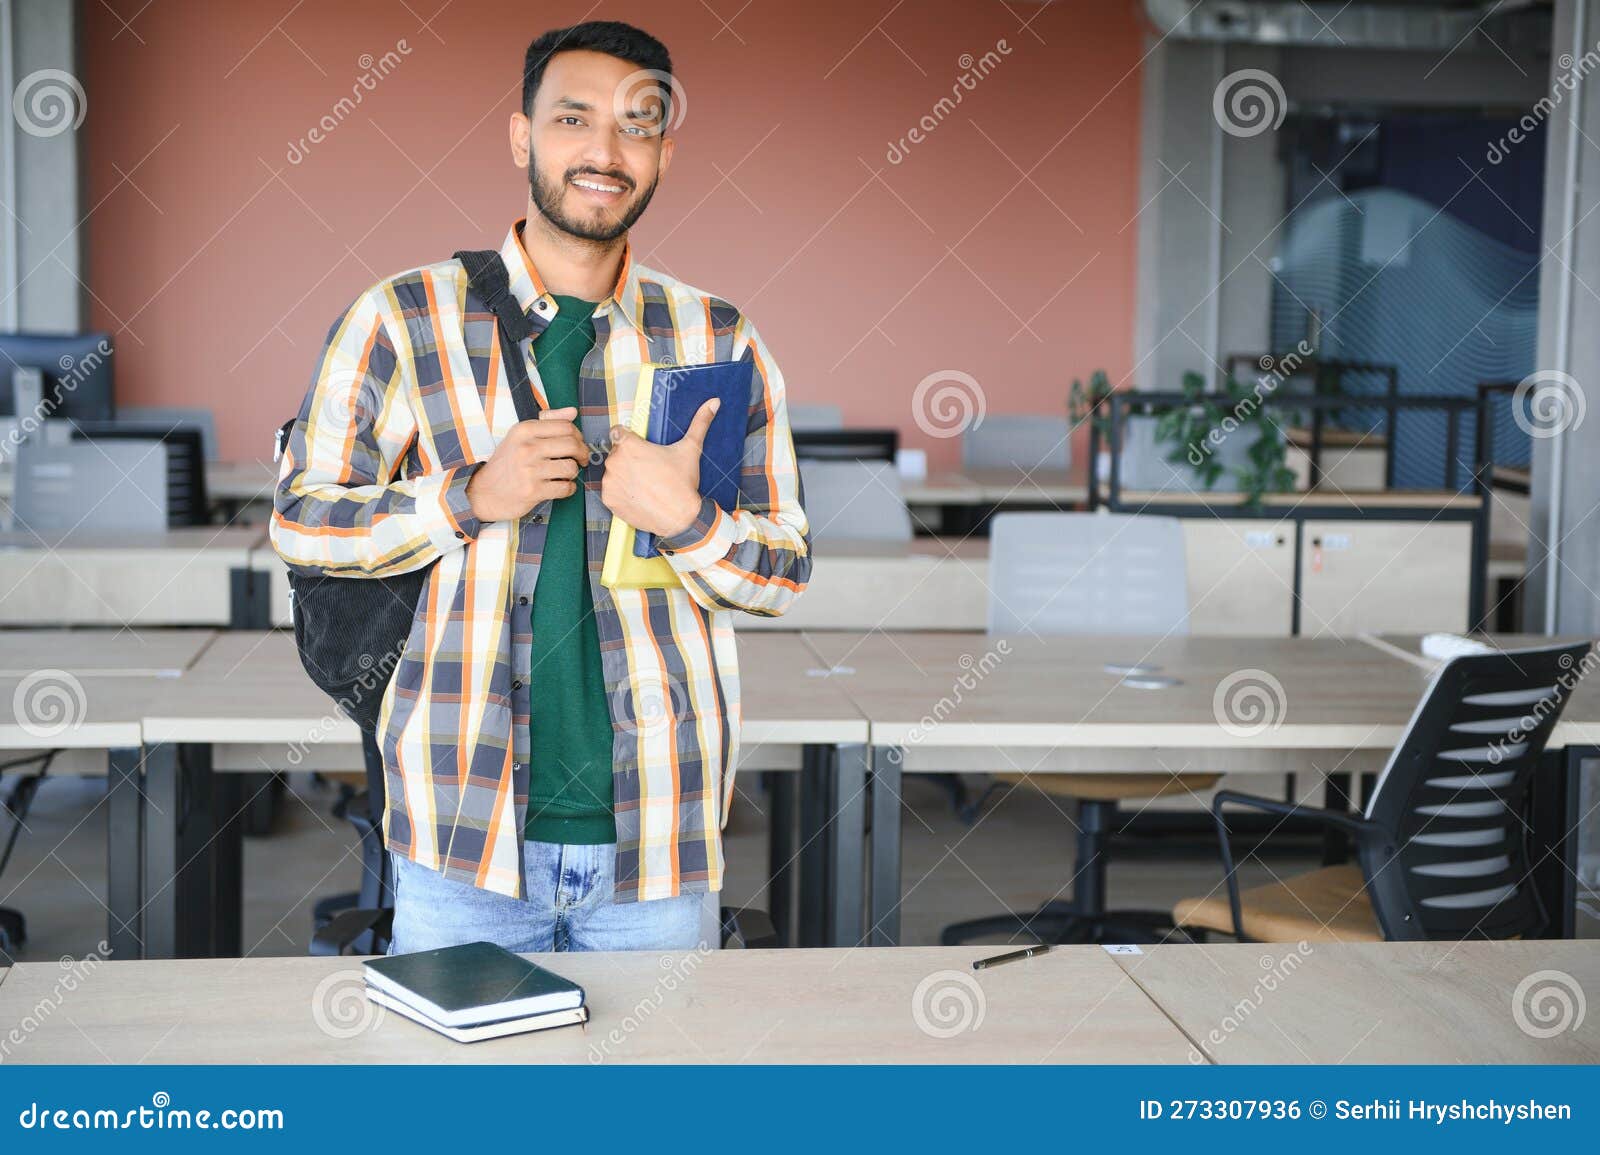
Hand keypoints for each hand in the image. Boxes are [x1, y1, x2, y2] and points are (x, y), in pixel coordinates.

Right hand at [465, 406, 588, 521]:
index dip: (578, 436)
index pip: (566, 426)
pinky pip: (565, 488)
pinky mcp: (533, 491)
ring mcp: (530, 470)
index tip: (578, 443)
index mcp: (524, 430)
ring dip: (573, 473)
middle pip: (572, 445)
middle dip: (583, 453)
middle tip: (581, 459)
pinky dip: (568, 488)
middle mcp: (527, 448)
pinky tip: (561, 486)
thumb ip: (548, 421)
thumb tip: (573, 411)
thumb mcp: (521, 436)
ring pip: (571, 468)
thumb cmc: (507, 462)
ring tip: (565, 474)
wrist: (485, 492)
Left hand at [600, 397, 719, 537]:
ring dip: (623, 476)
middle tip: (648, 469)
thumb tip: (714, 402)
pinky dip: (621, 493)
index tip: (640, 449)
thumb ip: (699, 422)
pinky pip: (611, 491)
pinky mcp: (608, 499)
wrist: (680, 518)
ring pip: (613, 472)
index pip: (618, 432)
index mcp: (629, 445)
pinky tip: (637, 495)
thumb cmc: (682, 483)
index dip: (630, 439)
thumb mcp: (691, 449)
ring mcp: (610, 482)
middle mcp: (614, 461)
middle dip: (628, 459)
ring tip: (644, 484)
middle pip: (616, 453)